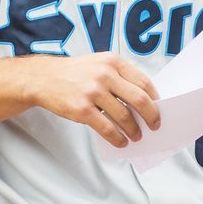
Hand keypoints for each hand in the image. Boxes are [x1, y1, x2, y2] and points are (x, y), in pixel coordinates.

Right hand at [27, 52, 159, 147]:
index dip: (155, 98)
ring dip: (134, 130)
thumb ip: (120, 76)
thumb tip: (144, 99)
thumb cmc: (75, 73)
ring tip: (136, 136)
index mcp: (113, 62)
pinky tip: (121, 141)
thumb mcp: (100, 63)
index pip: (143, 82)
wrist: (43, 78)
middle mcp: (105, 75)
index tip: (159, 109)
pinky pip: (107, 128)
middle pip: (139, 99)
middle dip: (151, 116)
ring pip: (124, 116)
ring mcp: (93, 92)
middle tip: (155, 125)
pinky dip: (118, 138)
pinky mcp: (82, 109)